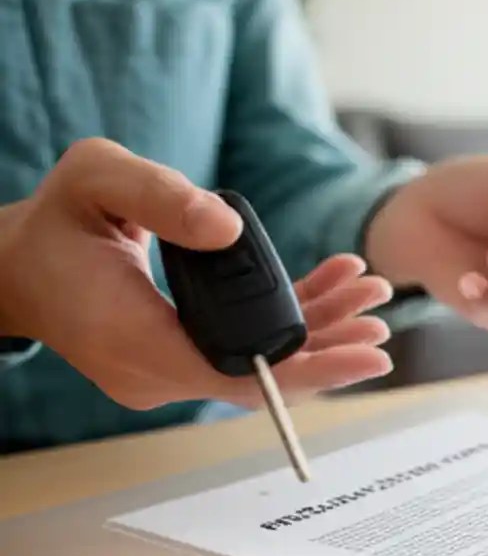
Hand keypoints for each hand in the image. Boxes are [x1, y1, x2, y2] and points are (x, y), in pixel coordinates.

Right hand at [0, 138, 393, 409]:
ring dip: (319, 330)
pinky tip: (334, 283)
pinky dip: (291, 317)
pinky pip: (248, 342)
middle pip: (259, 374)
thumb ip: (158, 195)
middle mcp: (157, 370)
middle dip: (327, 349)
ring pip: (260, 360)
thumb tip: (228, 227)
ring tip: (372, 297)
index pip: (236, 374)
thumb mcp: (95, 181)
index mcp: (135, 342)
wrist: (17, 264)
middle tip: (381, 323)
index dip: (307, 370)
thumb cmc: (54, 223)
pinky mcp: (183, 351)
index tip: (364, 356)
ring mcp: (172, 367)